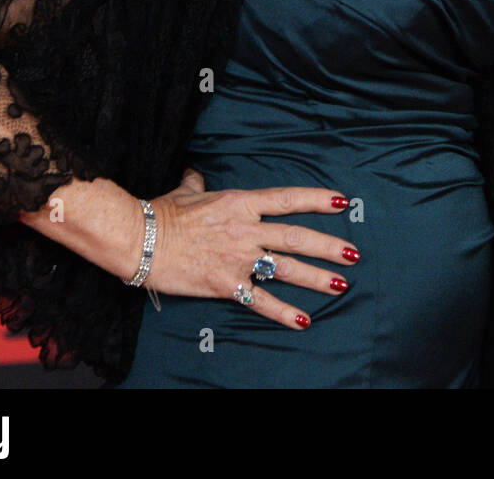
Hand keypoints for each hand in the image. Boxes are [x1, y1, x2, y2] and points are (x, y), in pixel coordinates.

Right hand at [145, 172, 357, 329]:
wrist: (140, 239)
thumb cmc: (162, 213)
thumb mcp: (188, 190)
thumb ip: (200, 182)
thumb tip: (197, 172)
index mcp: (241, 203)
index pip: (288, 199)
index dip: (316, 200)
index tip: (341, 202)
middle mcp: (246, 229)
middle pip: (297, 237)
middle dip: (329, 246)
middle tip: (353, 254)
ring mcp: (238, 258)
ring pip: (287, 268)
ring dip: (316, 278)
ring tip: (340, 285)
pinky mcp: (226, 284)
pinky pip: (260, 300)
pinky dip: (283, 312)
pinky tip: (303, 320)